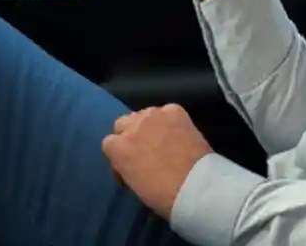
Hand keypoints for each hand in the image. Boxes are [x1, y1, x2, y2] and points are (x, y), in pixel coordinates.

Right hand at [101, 104, 214, 219]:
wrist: (196, 186)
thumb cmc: (162, 195)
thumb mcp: (133, 184)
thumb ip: (126, 166)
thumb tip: (131, 162)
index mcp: (117, 146)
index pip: (109, 144)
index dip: (120, 155)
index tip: (131, 167)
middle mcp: (132, 125)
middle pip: (123, 123)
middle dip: (131, 136)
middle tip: (145, 152)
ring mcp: (154, 114)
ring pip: (144, 115)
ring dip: (150, 126)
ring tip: (163, 140)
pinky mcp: (175, 110)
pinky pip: (167, 112)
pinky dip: (170, 121)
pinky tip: (178, 133)